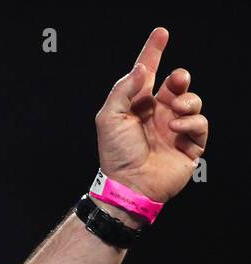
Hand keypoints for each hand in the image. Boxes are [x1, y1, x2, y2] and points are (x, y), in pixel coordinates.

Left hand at [95, 27, 207, 203]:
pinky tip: (176, 128)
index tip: (161, 33)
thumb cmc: (115, 154)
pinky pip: (200, 123)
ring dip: (187, 100)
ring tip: (174, 110)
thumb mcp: (109, 118)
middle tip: (177, 79)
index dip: (154, 52)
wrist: (129, 185)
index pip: (148, 73)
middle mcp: (157, 114)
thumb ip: (123, 90)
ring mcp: (174, 128)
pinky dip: (191, 122)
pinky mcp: (189, 144)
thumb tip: (140, 68)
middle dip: (180, 77)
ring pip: (192, 101)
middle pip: (176, 84)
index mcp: (137, 106)